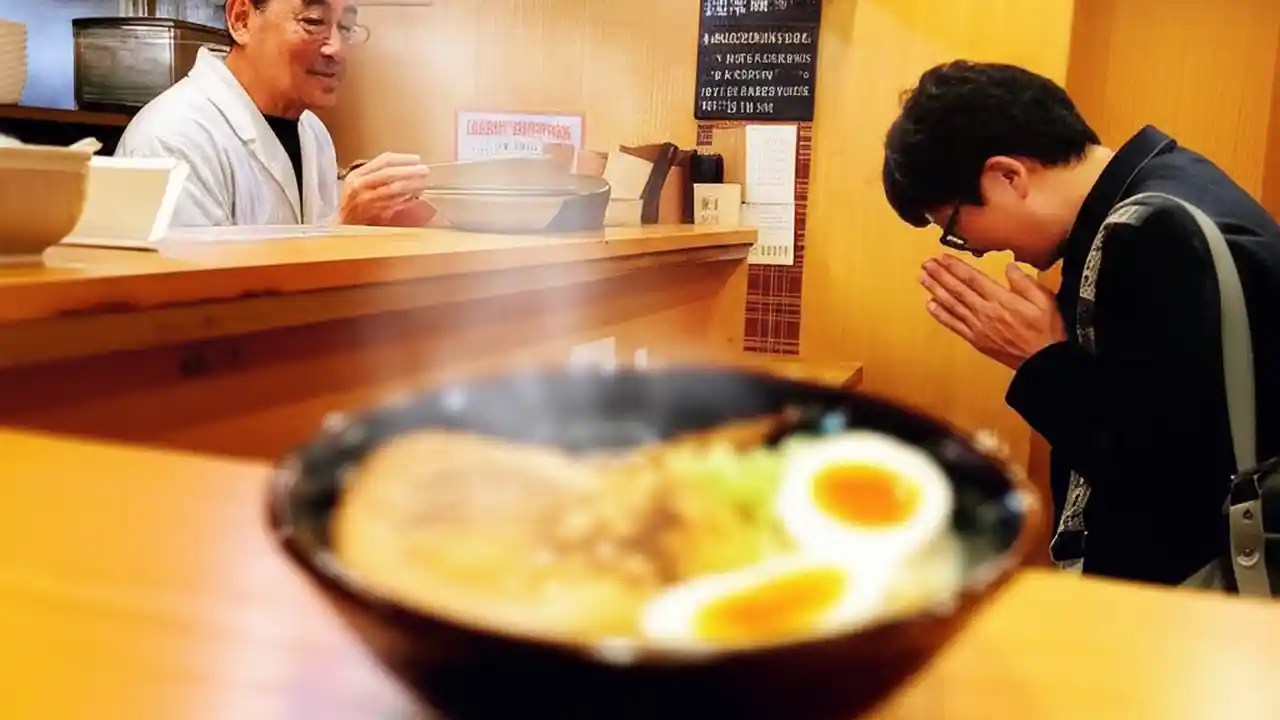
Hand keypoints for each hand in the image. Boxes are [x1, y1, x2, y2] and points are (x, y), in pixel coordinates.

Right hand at [340, 152, 430, 225]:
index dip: (402, 159)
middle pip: (389, 175)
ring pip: (394, 191)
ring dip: (412, 186)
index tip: (416, 159)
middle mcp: (361, 187)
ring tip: (424, 183)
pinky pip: (395, 205)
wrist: (343, 227)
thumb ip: (375, 173)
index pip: (382, 162)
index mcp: (357, 176)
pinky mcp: (375, 215)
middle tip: (425, 170)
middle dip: (410, 171)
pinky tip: (416, 196)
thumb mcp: (357, 183)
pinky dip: (407, 199)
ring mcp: (368, 202)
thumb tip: (405, 167)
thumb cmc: (353, 203)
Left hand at [920, 255, 1066, 369]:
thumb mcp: (1045, 300)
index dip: (956, 267)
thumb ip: (1025, 282)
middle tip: (926, 263)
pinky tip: (930, 305)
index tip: (943, 258)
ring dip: (935, 290)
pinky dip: (941, 315)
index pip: (973, 279)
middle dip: (940, 275)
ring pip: (952, 305)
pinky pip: (954, 325)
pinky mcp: (976, 340)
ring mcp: (978, 327)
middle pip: (958, 290)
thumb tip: (1009, 267)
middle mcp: (985, 312)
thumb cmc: (1047, 330)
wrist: (1043, 362)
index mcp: (1002, 300)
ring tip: (923, 278)